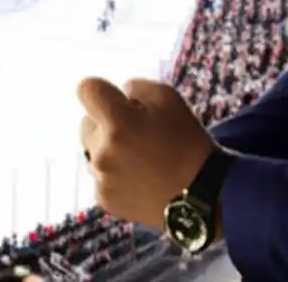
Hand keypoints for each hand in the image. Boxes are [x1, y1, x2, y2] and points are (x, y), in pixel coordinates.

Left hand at [78, 77, 216, 230]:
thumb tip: (119, 95)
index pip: (86, 89)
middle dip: (105, 123)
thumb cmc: (187, 141)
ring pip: (92, 151)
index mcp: (117, 121)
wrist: (201, 196)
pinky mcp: (103, 198)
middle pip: (86, 122)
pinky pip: (100, 177)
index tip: (114, 100)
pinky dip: (114, 175)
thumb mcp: (169, 98)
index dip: (100, 91)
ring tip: (139, 160)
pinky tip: (138, 180)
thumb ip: (136, 89)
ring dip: (108, 150)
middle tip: (135, 134)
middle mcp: (102, 149)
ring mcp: (101, 177)